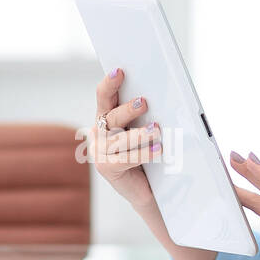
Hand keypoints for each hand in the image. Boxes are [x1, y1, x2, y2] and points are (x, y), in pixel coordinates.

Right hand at [89, 68, 161, 208]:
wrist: (146, 187)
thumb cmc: (147, 155)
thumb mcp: (145, 132)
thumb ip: (145, 116)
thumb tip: (159, 100)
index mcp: (108, 117)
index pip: (104, 96)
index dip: (109, 83)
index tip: (119, 71)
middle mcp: (100, 132)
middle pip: (111, 116)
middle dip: (128, 109)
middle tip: (144, 102)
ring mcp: (100, 150)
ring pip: (119, 139)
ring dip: (139, 134)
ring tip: (156, 130)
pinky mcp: (106, 168)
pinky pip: (125, 158)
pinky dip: (143, 153)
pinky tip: (158, 150)